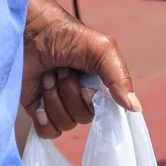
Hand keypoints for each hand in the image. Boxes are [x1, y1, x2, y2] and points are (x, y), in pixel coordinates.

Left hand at [21, 0, 139, 140]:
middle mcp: (81, 96)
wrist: (29, 32)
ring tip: (48, 76)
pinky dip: (43, 121)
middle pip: (83, 117)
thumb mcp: (102, 49)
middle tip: (60, 70)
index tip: (84, 84)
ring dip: (53, 99)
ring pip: (64, 124)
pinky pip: (47, 134)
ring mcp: (59, 104)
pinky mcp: (38, 111)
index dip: (92, 100)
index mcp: (99, 84)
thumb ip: (120, 78)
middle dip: (69, 93)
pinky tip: (39, 104)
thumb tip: (136, 108)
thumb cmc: (66, 36)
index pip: (106, 111)